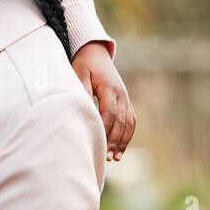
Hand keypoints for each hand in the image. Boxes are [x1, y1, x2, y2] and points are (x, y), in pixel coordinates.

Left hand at [72, 40, 135, 159]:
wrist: (96, 52)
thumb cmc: (84, 64)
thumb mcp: (78, 73)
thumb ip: (82, 90)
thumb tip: (82, 108)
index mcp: (110, 89)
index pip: (110, 113)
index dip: (105, 130)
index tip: (100, 144)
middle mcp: (121, 95)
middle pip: (121, 122)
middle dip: (115, 140)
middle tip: (107, 157)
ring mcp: (125, 98)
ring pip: (129, 123)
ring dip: (123, 141)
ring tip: (115, 158)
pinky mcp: (125, 101)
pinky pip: (131, 120)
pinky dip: (127, 134)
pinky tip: (121, 147)